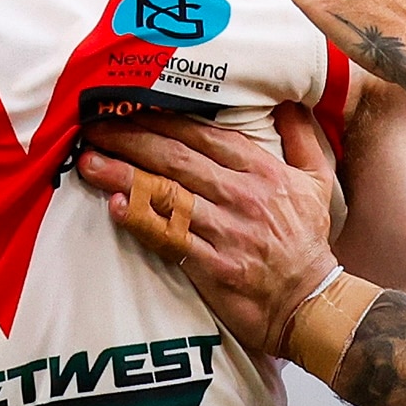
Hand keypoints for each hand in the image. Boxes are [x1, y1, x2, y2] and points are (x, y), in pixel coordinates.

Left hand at [80, 106, 344, 357]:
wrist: (311, 302)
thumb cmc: (309, 241)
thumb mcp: (317, 182)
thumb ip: (301, 138)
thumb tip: (288, 102)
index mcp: (263, 171)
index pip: (204, 135)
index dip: (162, 118)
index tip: (129, 107)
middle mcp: (242, 196)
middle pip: (176, 158)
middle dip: (131, 138)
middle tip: (93, 127)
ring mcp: (226, 231)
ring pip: (167, 193)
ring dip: (123, 175)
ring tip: (89, 161)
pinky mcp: (213, 266)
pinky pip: (170, 238)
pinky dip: (141, 221)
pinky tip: (114, 206)